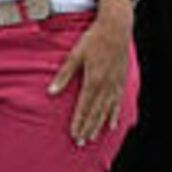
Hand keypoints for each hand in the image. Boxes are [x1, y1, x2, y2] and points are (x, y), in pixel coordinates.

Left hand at [47, 9, 132, 145]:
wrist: (117, 29)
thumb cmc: (93, 40)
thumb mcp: (74, 55)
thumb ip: (63, 75)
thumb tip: (50, 92)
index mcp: (93, 80)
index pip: (84, 107)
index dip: (79, 122)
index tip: (74, 135)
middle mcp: (106, 85)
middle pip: (95, 112)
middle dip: (87, 128)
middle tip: (80, 142)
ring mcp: (115, 84)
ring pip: (107, 110)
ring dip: (99, 125)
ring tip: (92, 138)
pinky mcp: (121, 81)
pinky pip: (117, 103)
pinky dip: (114, 115)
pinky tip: (112, 124)